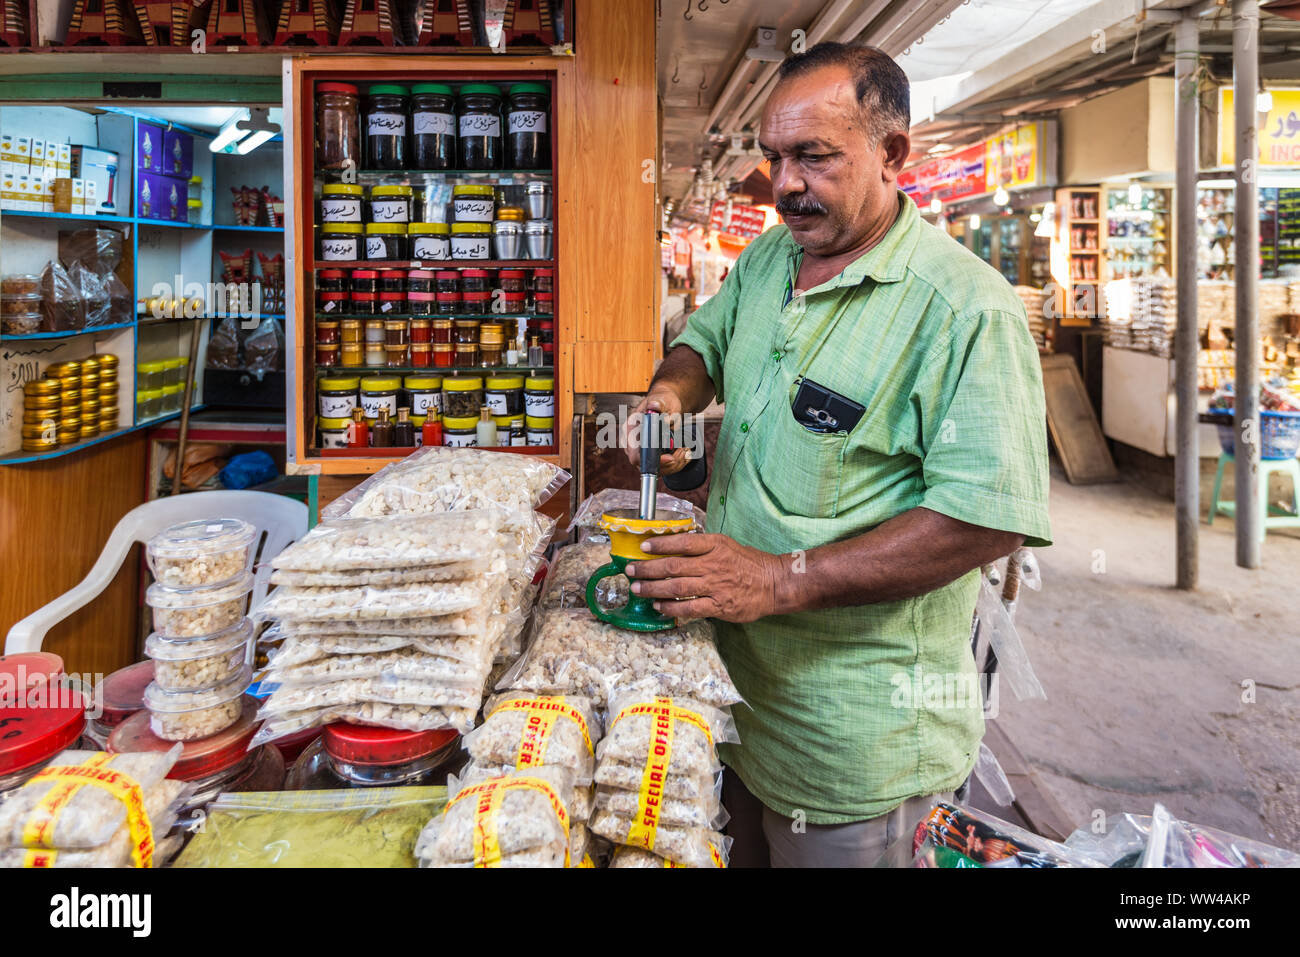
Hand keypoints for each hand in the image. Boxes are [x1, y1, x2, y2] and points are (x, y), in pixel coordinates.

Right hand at [624, 389, 689, 475]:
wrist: (665, 405)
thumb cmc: (661, 402)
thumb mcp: (661, 399)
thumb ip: (658, 404)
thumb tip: (655, 407)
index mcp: (631, 430)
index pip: (635, 454)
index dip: (651, 459)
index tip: (670, 458)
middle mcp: (634, 444)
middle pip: (647, 466)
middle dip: (668, 463)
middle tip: (683, 450)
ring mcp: (643, 452)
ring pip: (658, 470)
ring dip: (676, 463)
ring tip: (684, 449)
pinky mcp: (653, 457)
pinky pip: (664, 468)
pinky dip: (677, 464)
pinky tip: (683, 452)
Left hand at [624, 533, 782, 623]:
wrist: (774, 583)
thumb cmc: (749, 563)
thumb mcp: (727, 545)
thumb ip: (703, 545)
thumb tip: (676, 546)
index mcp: (715, 546)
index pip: (683, 542)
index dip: (661, 544)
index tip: (644, 546)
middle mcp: (713, 565)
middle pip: (674, 566)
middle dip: (648, 568)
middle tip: (630, 570)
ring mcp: (716, 586)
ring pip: (677, 587)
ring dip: (653, 588)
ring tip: (637, 589)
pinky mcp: (719, 606)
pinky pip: (690, 607)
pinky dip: (672, 607)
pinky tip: (659, 607)